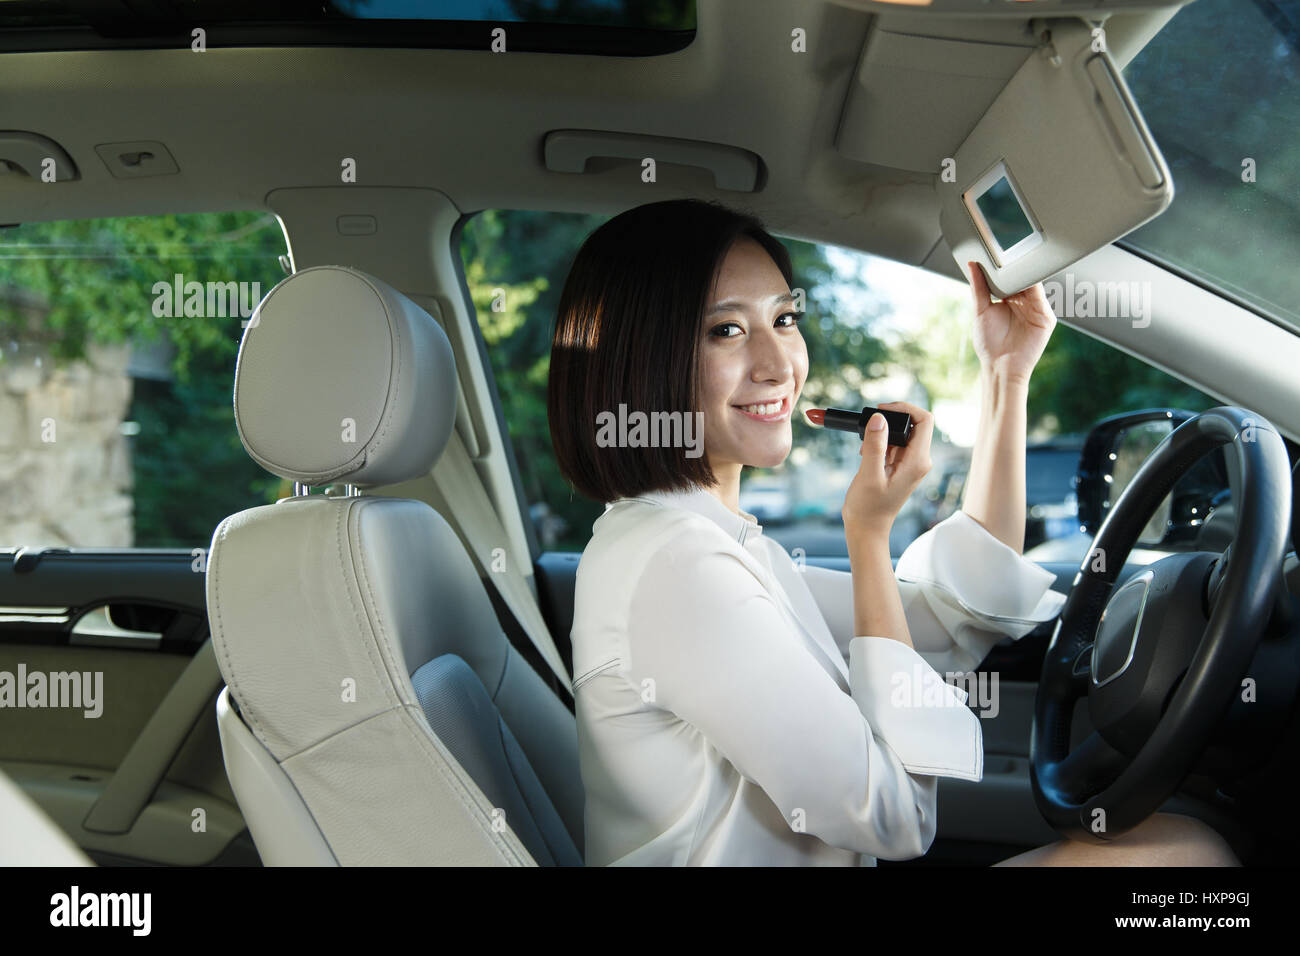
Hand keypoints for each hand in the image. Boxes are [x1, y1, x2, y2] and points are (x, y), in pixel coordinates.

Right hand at [842, 400, 932, 540]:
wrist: (867, 527)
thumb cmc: (868, 508)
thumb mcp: (869, 475)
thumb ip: (875, 445)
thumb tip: (879, 418)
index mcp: (918, 461)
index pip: (924, 420)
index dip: (905, 408)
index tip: (881, 409)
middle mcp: (919, 460)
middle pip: (913, 423)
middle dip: (890, 420)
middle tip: (869, 429)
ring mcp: (910, 463)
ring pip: (901, 432)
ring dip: (882, 433)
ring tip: (865, 449)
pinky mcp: (900, 465)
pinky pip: (893, 443)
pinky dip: (879, 442)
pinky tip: (866, 455)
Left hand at [967, 261, 1056, 385]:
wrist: (1000, 367)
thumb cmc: (990, 344)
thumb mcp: (980, 311)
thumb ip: (978, 287)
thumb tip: (972, 265)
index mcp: (1009, 300)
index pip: (1012, 277)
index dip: (1007, 265)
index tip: (999, 250)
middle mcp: (1024, 303)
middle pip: (1026, 278)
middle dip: (1020, 266)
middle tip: (1010, 249)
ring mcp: (1037, 310)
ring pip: (1036, 284)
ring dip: (1029, 273)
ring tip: (1019, 260)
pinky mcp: (1045, 318)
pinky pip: (1042, 297)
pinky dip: (1036, 286)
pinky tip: (1029, 278)